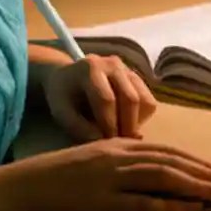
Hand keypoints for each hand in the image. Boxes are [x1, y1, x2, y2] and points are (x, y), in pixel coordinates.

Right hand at [0, 137, 210, 210]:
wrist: (17, 189)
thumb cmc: (50, 178)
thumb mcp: (88, 160)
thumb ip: (117, 161)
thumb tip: (148, 171)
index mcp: (116, 145)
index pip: (167, 149)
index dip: (197, 160)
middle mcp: (118, 156)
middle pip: (173, 161)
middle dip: (207, 172)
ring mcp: (110, 179)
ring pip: (165, 178)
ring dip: (198, 186)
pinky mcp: (102, 203)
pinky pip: (144, 203)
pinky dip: (171, 204)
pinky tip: (191, 208)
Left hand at [42, 54, 157, 140]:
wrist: (70, 76)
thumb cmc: (63, 95)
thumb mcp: (61, 111)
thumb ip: (77, 126)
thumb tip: (101, 141)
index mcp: (91, 68)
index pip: (106, 99)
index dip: (108, 123)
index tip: (106, 143)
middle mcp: (113, 64)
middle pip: (130, 98)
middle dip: (126, 126)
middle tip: (119, 146)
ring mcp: (128, 70)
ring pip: (144, 100)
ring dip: (136, 123)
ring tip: (121, 136)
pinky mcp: (138, 78)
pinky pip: (149, 102)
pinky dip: (142, 118)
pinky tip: (125, 124)